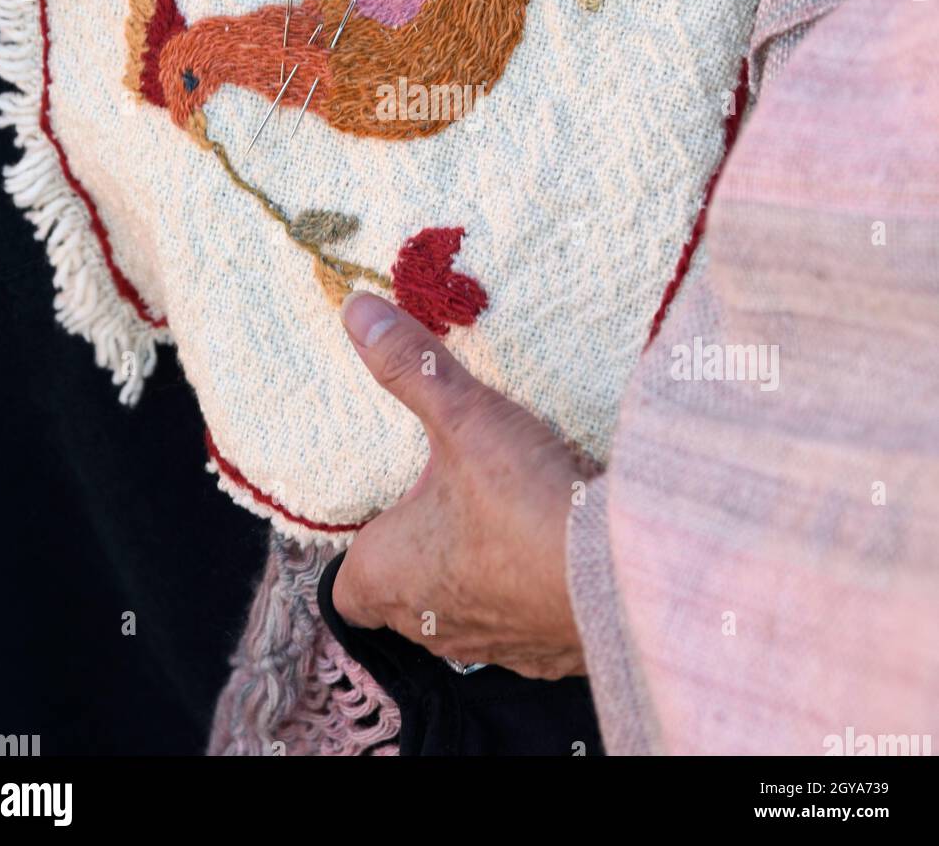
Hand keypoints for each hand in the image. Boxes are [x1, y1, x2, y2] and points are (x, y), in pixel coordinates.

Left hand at [332, 291, 593, 678]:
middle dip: (422, 552)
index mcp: (387, 576)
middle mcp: (428, 625)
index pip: (347, 587)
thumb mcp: (463, 416)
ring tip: (502, 520)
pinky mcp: (543, 656)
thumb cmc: (523, 501)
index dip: (365, 546)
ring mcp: (488, 647)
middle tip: (449, 500)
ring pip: (461, 614)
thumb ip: (409, 365)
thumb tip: (356, 311)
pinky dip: (527, 593)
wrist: (620, 574)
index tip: (391, 509)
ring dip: (474, 574)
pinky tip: (552, 552)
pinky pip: (519, 625)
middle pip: (404, 598)